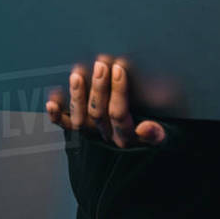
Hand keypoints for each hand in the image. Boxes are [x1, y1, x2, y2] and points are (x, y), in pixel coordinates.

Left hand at [46, 56, 167, 147]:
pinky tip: (51, 102)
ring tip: (77, 75)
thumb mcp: (168, 136)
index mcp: (128, 139)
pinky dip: (57, 115)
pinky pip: (67, 127)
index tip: (119, 68)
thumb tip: (146, 129)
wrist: (149, 155)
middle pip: (98, 114)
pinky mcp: (83, 132)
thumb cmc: (163, 135)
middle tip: (101, 63)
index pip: (119, 115)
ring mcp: (93, 136)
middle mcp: (107, 140)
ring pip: (80, 120)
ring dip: (77, 97)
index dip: (118, 91)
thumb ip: (159, 134)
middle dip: (99, 88)